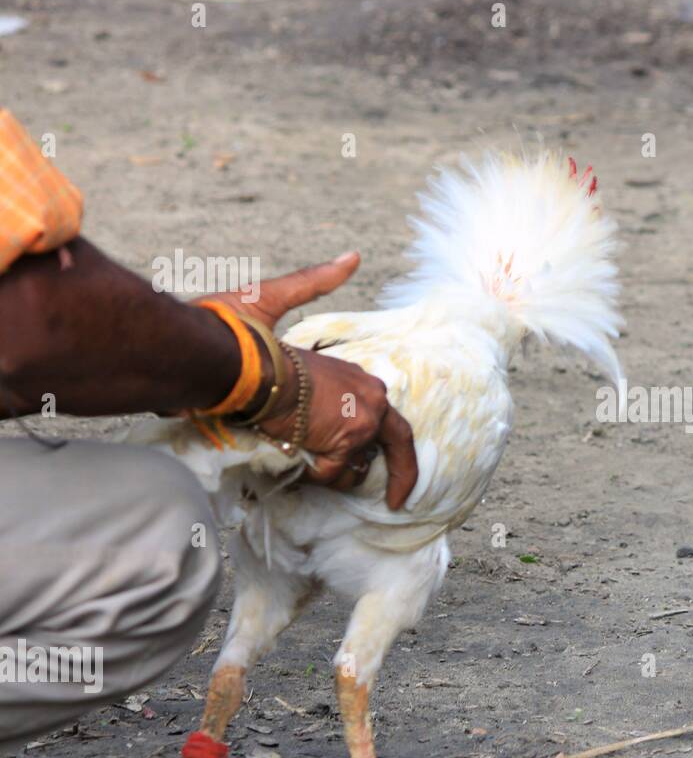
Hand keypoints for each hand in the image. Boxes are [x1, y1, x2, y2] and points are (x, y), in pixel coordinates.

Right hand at [200, 253, 417, 510]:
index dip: (385, 442)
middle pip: (397, 443)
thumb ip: (316, 283)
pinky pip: (335, 473)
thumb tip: (353, 255)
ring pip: (357, 465)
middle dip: (401, 476)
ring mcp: (361, 419)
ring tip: (302, 461)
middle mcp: (370, 396)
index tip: (386, 464)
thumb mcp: (278, 301)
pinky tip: (293, 460)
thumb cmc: (241, 333)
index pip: (386, 415)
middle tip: (401, 502)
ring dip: (333, 473)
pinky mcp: (345, 438)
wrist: (226, 360)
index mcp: (358, 375)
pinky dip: (315, 475)